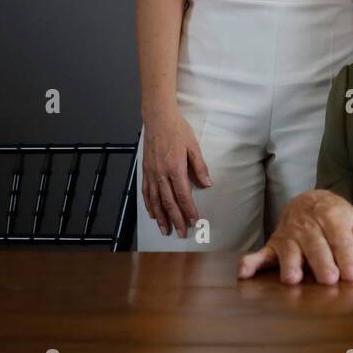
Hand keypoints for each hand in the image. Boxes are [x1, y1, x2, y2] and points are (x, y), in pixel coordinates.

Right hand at [140, 109, 210, 237]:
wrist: (158, 119)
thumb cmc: (177, 131)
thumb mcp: (194, 147)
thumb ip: (200, 168)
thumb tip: (207, 184)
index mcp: (175, 169)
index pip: (183, 196)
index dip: (188, 210)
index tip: (194, 221)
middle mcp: (161, 174)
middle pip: (168, 203)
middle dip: (175, 220)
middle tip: (181, 233)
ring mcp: (151, 174)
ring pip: (155, 201)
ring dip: (160, 217)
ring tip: (165, 229)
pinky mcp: (145, 171)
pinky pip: (146, 192)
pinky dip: (149, 205)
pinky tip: (152, 213)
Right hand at [238, 190, 352, 283]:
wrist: (309, 201)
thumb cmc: (336, 219)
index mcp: (332, 216)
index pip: (340, 238)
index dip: (347, 256)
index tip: (352, 274)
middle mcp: (308, 225)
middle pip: (316, 246)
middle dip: (322, 262)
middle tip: (329, 280)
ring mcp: (288, 235)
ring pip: (289, 251)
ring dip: (290, 264)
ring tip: (292, 280)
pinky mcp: (273, 245)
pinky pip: (260, 254)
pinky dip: (250, 263)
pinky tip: (244, 273)